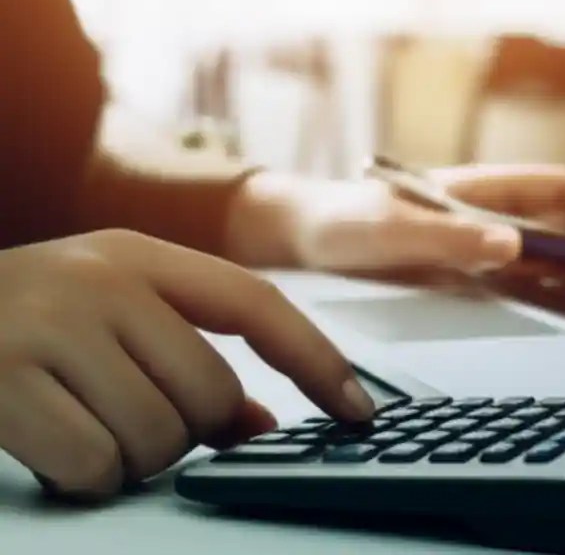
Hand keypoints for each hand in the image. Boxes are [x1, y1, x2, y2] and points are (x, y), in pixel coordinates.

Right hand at [0, 230, 374, 499]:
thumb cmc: (13, 326)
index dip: (318, 360)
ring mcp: (46, 327)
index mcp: (134, 254)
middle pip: (211, 394)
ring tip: (82, 426)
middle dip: (188, 433)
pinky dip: (85, 478)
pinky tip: (51, 448)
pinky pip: (95, 467)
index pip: (256, 305)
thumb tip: (261, 427)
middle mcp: (97, 280)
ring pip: (159, 439)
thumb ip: (180, 353)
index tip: (361, 410)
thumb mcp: (101, 315)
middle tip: (133, 422)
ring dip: (131, 459)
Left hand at [226, 165, 564, 273]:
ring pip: (539, 234)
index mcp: (474, 188)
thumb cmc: (339, 223)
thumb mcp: (392, 233)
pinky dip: (543, 270)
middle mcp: (479, 204)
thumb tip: (517, 247)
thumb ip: (452, 239)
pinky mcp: (455, 252)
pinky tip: (551, 286)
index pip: (556, 186)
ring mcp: (469, 227)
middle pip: (556, 209)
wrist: (295, 231)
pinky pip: (514, 258)